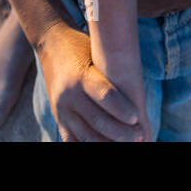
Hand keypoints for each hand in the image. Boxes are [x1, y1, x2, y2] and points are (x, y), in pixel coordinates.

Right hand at [39, 22, 146, 141]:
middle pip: (97, 121)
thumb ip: (110, 76)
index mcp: (81, 75)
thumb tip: (138, 99)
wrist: (51, 45)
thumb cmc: (82, 48)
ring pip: (86, 136)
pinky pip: (72, 141)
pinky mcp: (58, 119)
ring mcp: (61, 110)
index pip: (104, 96)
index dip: (122, 110)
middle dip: (121, 133)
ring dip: (108, 144)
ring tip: (128, 143)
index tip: (137, 118)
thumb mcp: (96, 54)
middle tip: (139, 136)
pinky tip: (106, 144)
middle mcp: (69, 95)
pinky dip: (89, 145)